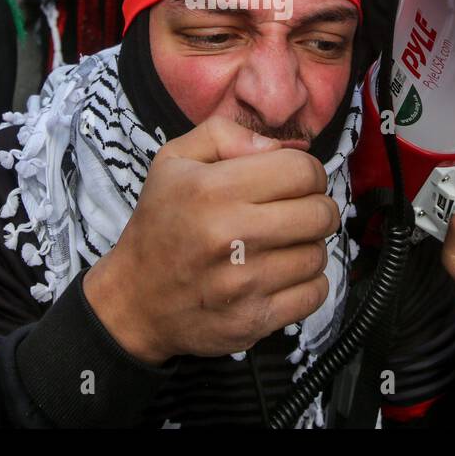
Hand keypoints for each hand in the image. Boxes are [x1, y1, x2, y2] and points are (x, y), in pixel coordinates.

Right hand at [84, 116, 339, 364]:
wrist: (134, 299)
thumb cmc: (160, 223)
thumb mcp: (174, 161)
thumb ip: (227, 135)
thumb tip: (285, 146)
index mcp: (213, 190)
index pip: (302, 172)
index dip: (308, 172)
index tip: (296, 181)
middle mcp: (231, 236)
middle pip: (320, 214)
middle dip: (316, 207)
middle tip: (297, 211)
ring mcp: (244, 284)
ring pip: (319, 254)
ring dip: (308, 246)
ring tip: (283, 244)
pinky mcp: (254, 320)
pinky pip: (315, 294)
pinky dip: (308, 283)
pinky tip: (283, 274)